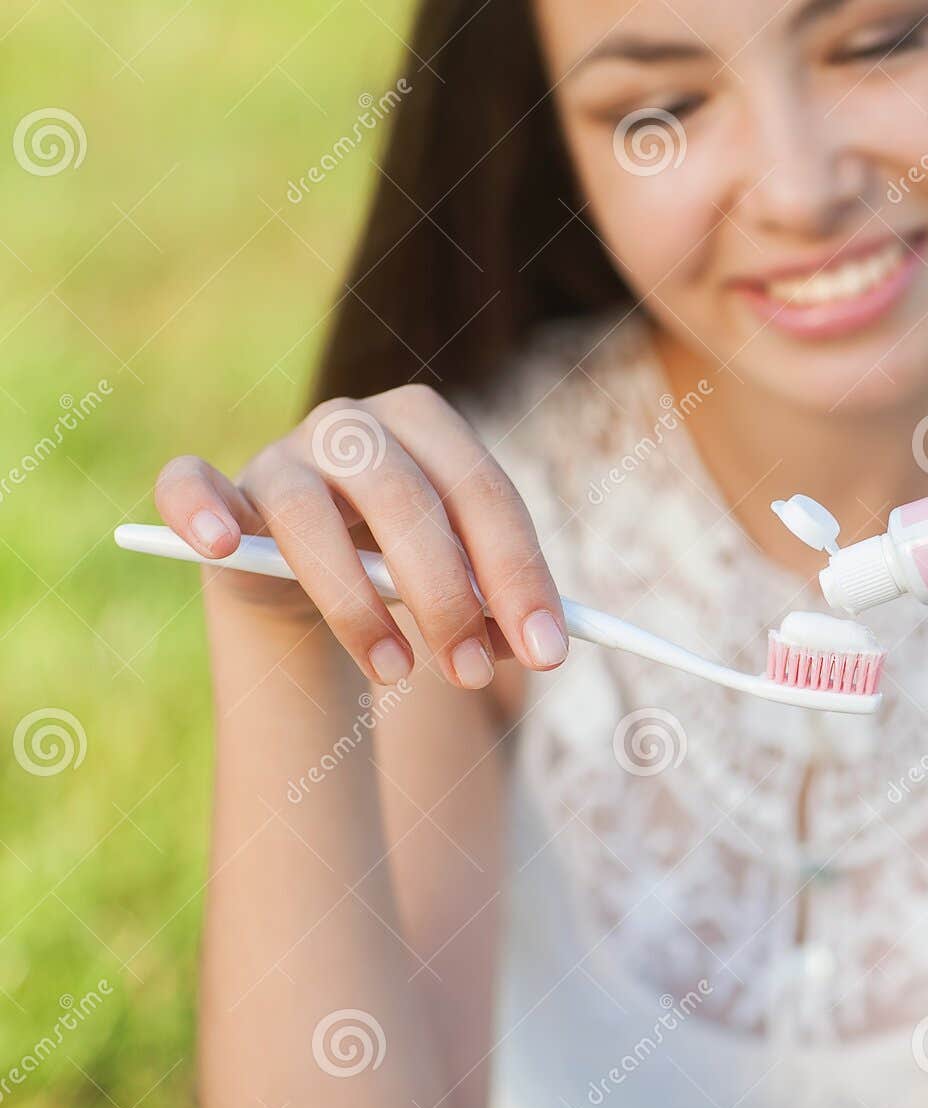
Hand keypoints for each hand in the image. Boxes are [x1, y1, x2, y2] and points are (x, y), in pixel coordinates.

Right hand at [154, 384, 566, 687]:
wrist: (313, 581)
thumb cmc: (406, 574)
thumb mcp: (462, 591)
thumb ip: (496, 610)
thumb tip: (533, 644)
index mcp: (432, 427)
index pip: (485, 494)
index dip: (519, 574)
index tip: (550, 651)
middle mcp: (356, 424)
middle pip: (405, 497)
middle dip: (447, 595)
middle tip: (472, 674)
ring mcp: (282, 452)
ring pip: (310, 515)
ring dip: (356, 603)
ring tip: (397, 675)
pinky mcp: (221, 490)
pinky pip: (190, 485)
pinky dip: (200, 508)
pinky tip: (225, 546)